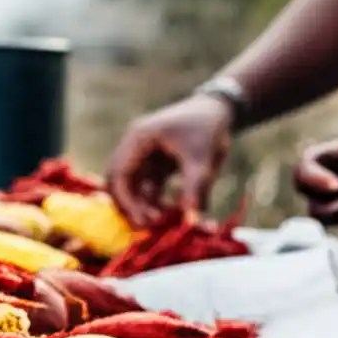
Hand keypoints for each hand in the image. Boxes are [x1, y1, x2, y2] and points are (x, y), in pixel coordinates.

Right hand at [105, 95, 232, 225]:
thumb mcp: (202, 156)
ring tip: (163, 222)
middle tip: (149, 227)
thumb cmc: (208, 127)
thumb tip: (189, 220)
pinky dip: (156, 202)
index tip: (143, 221)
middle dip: (131, 206)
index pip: (118, 174)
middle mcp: (134, 148)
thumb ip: (195, 188)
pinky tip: (171, 214)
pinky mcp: (154, 165)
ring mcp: (143, 157)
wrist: (218, 109)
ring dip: (144, 206)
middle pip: (120, 183)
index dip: (126, 201)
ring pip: (133, 188)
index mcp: (138, 139)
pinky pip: (148, 189)